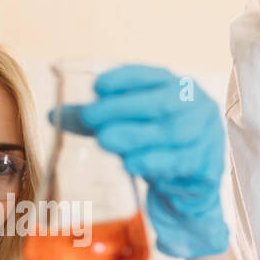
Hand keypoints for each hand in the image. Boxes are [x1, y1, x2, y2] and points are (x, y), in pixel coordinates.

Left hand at [53, 64, 228, 258]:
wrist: (191, 183)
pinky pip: (180, 163)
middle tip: (90, 117)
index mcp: (179, 88)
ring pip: (172, 133)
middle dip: (124, 108)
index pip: (153, 76)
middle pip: (162, 103)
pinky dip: (154, 162)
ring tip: (105, 140)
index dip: (127, 79)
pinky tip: (131, 163)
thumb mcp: (131, 126)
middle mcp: (197, 107)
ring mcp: (206, 136)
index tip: (98, 87)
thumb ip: (97, 119)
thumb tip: (53, 115)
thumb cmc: (157, 145)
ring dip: (136, 136)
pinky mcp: (206, 166)